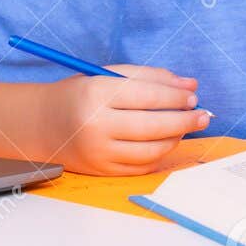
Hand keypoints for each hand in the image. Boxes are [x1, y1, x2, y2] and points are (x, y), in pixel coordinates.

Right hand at [42, 65, 211, 175]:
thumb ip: (149, 77)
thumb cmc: (80, 94)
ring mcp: (98, 152)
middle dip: (184, 120)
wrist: (43, 123)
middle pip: (152, 126)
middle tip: (203, 114)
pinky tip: (168, 141)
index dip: (175, 97)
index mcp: (95, 93)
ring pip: (151, 149)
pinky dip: (160, 154)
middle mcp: (95, 125)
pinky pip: (141, 166)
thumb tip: (189, 85)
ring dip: (176, 138)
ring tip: (186, 127)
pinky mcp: (101, 170)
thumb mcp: (108, 75)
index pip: (147, 96)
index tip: (193, 96)